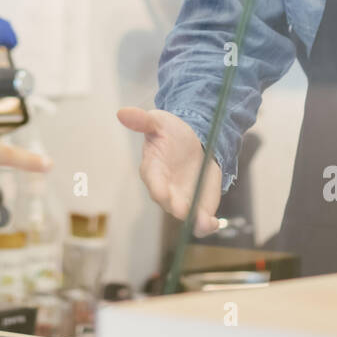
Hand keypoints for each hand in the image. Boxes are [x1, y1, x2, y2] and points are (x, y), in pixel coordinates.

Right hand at [118, 107, 221, 236]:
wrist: (194, 140)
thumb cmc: (170, 132)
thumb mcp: (158, 121)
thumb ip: (143, 120)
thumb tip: (122, 112)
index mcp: (152, 169)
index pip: (152, 180)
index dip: (157, 187)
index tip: (162, 192)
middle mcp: (165, 189)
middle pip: (168, 202)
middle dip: (175, 206)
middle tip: (182, 209)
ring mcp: (181, 200)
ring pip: (185, 215)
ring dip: (194, 220)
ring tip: (205, 222)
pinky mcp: (198, 205)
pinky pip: (200, 220)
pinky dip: (206, 225)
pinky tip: (214, 223)